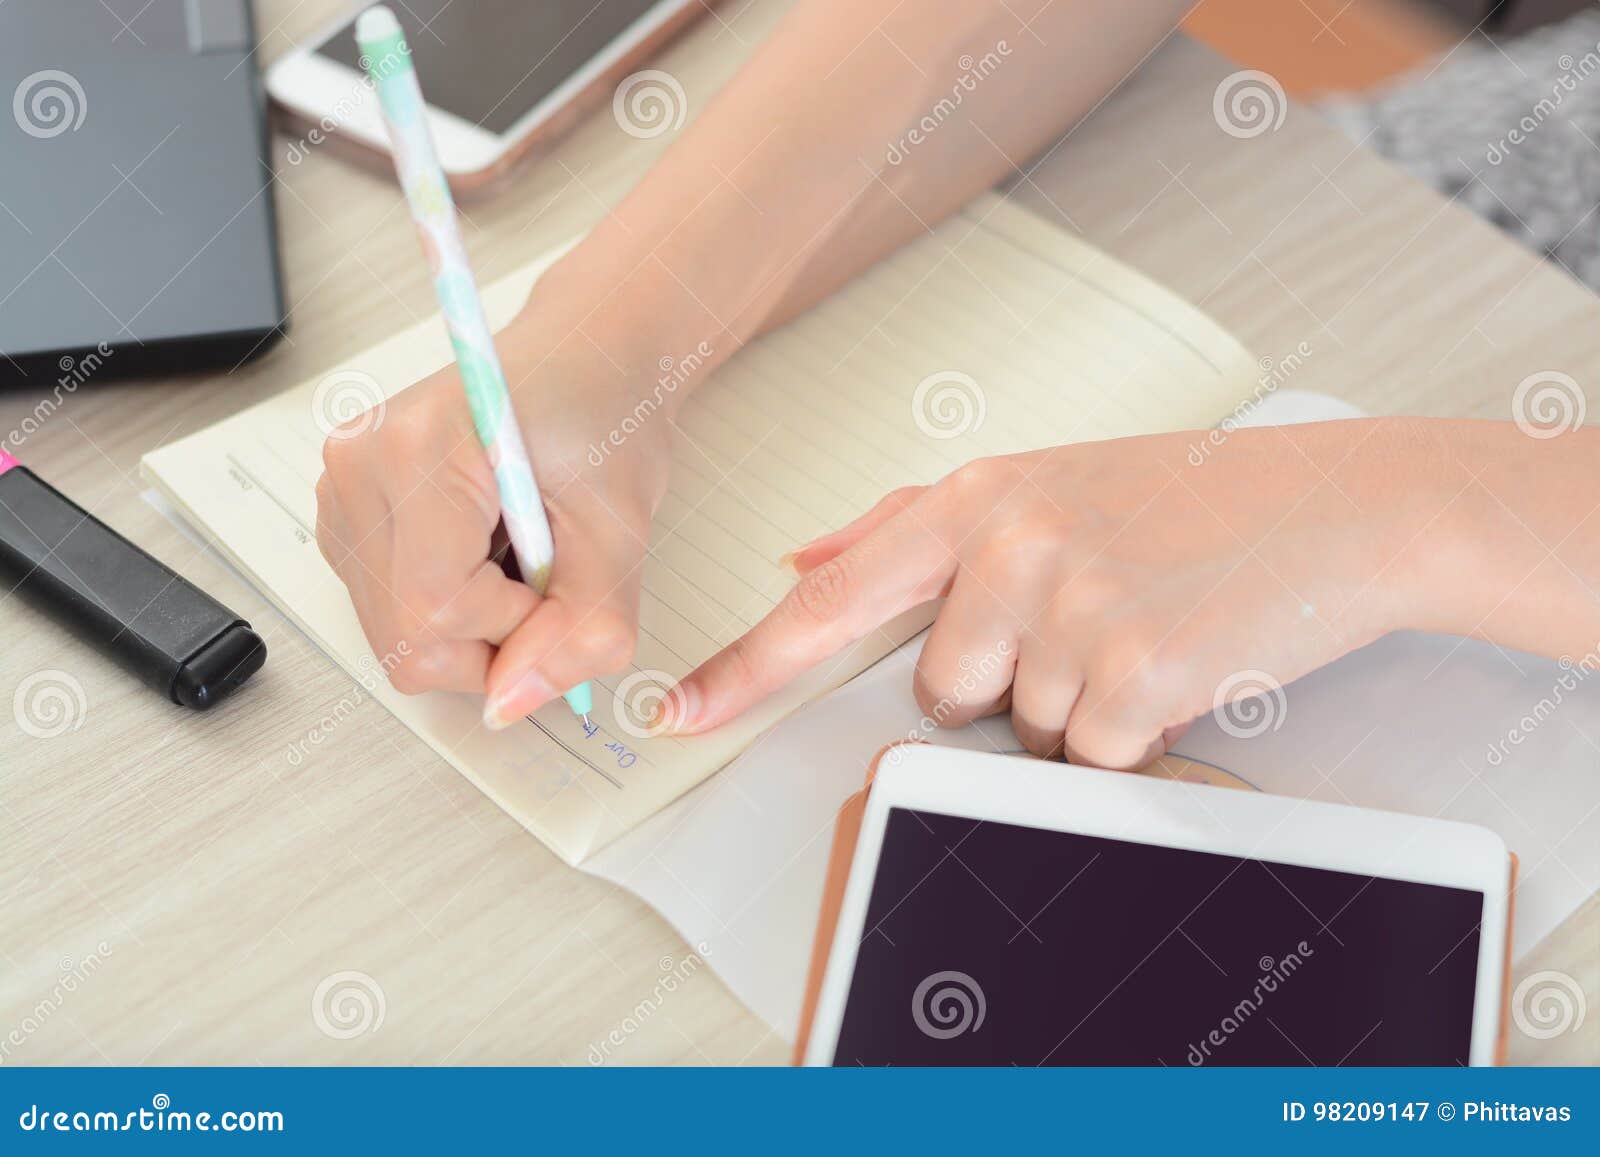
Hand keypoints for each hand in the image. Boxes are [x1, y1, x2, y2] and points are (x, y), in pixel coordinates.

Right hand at [315, 304, 672, 720]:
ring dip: (472, 625)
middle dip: (492, 639)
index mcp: (420, 447)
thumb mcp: (621, 533)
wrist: (584, 362)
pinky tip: (484, 552)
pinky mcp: (344, 514)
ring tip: (517, 555)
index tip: (560, 590)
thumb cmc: (603, 421)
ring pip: (393, 636)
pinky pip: (389, 610)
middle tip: (547, 579)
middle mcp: (358, 465)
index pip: (436, 609)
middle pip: (403, 637)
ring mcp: (340, 490)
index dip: (512, 631)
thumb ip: (579, 631)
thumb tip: (511, 706)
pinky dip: (448, 606)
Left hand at [663, 420, 1457, 767]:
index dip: (748, 664)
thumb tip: (804, 555)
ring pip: (1020, 728)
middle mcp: (1009, 547)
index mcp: (975, 498)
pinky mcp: (1134, 673)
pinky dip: (1129, 732)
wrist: (1339, 509)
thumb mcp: (1040, 483)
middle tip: (1088, 618)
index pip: (832, 598)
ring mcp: (1072, 609)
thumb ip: (908, 521)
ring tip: (1140, 627)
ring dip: (1074, 704)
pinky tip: (1176, 660)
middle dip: (1004, 682)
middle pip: (940, 690)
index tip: (681, 710)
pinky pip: (1090, 754)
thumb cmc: (1187, 499)